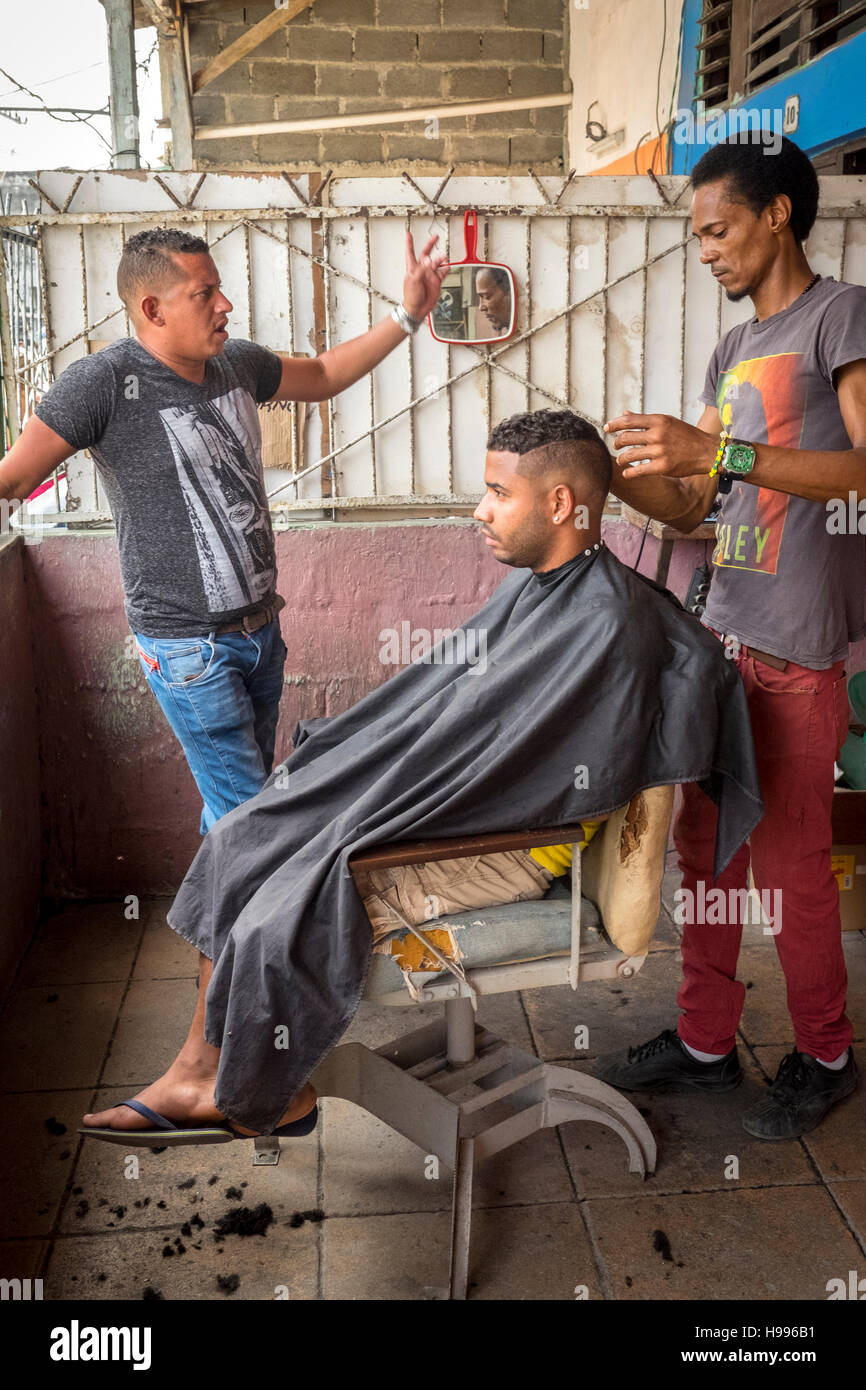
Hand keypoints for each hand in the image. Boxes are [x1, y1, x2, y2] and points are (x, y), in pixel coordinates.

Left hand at [402, 231, 448, 320]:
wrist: (417, 309)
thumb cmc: (411, 297)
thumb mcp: (414, 281)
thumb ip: (421, 269)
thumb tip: (428, 259)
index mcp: (413, 268)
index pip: (410, 252)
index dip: (409, 243)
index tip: (408, 234)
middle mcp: (422, 270)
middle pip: (426, 253)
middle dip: (430, 244)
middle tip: (435, 237)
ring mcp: (429, 275)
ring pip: (437, 262)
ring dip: (440, 259)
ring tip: (443, 258)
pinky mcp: (436, 282)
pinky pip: (442, 272)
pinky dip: (446, 269)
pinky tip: (447, 267)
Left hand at [603, 411, 717, 478]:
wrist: (707, 451)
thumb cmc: (686, 436)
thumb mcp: (668, 422)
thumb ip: (645, 420)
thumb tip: (624, 413)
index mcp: (659, 421)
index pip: (629, 420)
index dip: (614, 424)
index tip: (607, 428)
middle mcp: (658, 434)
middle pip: (625, 438)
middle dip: (617, 443)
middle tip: (616, 446)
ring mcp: (660, 451)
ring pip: (629, 455)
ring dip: (621, 459)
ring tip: (622, 460)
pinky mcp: (662, 467)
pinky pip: (638, 471)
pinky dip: (629, 473)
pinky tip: (627, 473)